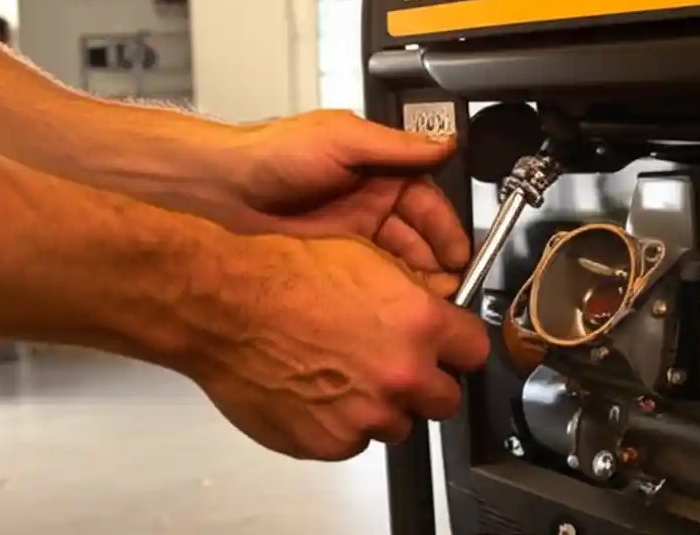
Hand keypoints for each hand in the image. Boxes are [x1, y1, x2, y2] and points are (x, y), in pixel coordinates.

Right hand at [177, 234, 488, 460]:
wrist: (225, 305)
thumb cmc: (284, 274)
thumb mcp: (367, 257)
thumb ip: (410, 294)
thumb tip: (431, 308)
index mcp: (419, 324)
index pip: (475, 350)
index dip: (459, 347)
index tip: (449, 346)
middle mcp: (401, 374)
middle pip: (445, 398)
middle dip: (427, 383)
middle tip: (397, 366)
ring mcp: (366, 414)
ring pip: (399, 424)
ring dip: (382, 406)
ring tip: (346, 376)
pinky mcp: (330, 442)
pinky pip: (353, 441)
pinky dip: (342, 423)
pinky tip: (318, 391)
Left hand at [181, 110, 470, 289]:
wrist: (214, 191)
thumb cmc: (268, 153)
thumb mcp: (341, 138)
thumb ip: (396, 145)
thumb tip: (445, 142)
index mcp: (378, 174)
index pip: (430, 206)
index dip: (448, 233)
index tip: (461, 257)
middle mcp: (367, 209)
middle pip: (420, 244)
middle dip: (437, 268)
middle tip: (448, 291)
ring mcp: (348, 243)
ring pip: (396, 271)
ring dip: (413, 289)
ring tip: (423, 306)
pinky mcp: (327, 270)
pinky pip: (365, 289)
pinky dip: (381, 302)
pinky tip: (388, 312)